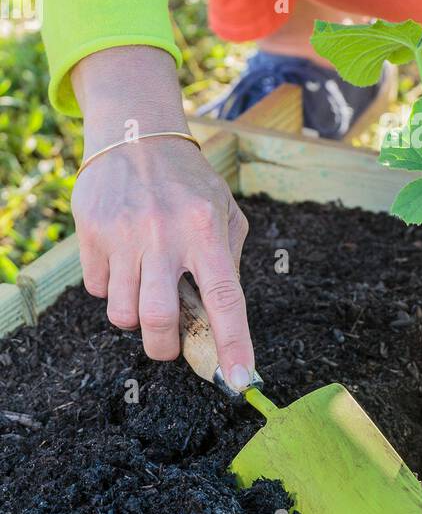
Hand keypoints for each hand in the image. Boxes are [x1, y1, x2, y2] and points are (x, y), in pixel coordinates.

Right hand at [71, 46, 253, 380]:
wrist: (136, 135)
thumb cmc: (189, 183)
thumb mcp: (224, 212)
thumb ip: (228, 262)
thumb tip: (222, 320)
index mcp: (207, 229)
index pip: (226, 298)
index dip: (233, 343)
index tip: (239, 378)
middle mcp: (165, 234)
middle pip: (159, 320)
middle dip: (163, 348)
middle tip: (168, 346)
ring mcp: (124, 234)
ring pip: (123, 313)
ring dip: (135, 317)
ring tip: (146, 288)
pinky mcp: (91, 233)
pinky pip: (97, 288)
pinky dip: (111, 288)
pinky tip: (123, 261)